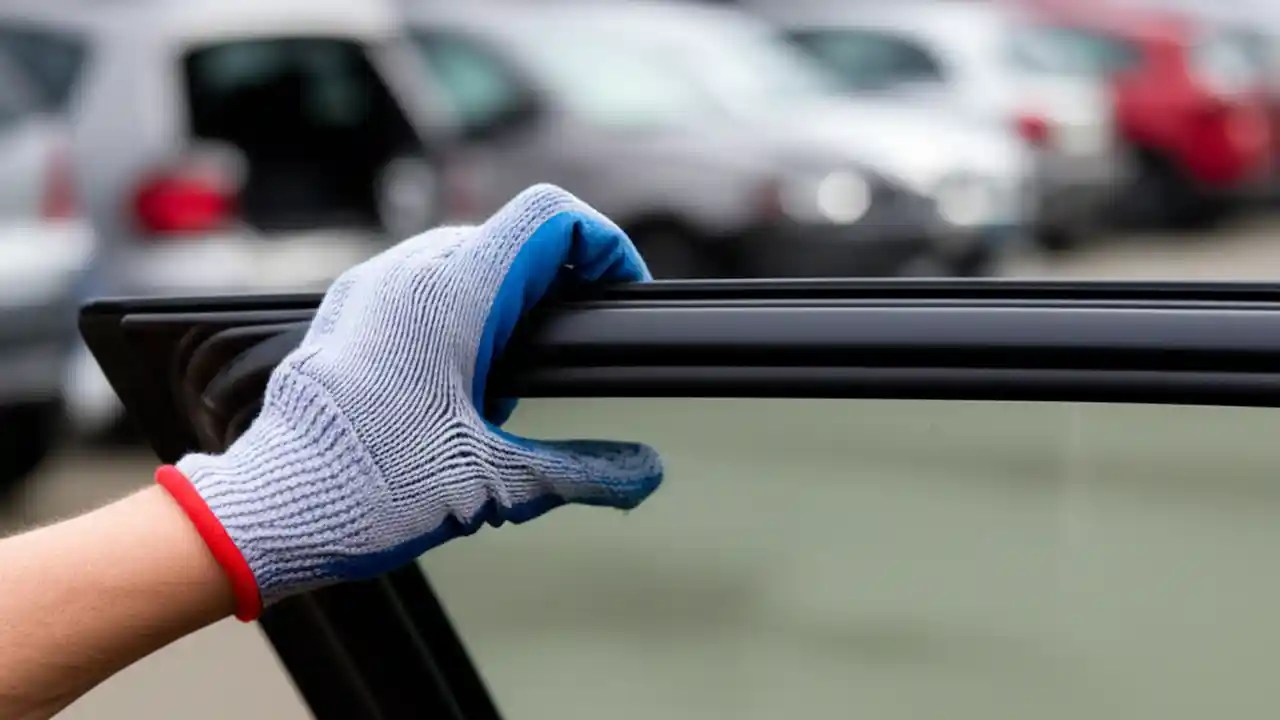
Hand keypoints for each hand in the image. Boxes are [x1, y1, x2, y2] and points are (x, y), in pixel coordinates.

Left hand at [159, 185, 663, 619]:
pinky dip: (457, 305)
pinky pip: (418, 279)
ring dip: (506, 291)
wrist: (271, 509)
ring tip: (512, 367)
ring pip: (463, 252)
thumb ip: (584, 472)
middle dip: (559, 278)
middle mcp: (410, 270)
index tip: (620, 294)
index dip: (603, 245)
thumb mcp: (495, 482)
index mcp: (455, 294)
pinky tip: (454, 373)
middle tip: (573, 344)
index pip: (551, 216)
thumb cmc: (373, 487)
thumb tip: (646, 474)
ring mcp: (371, 284)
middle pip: (512, 235)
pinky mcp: (346, 307)